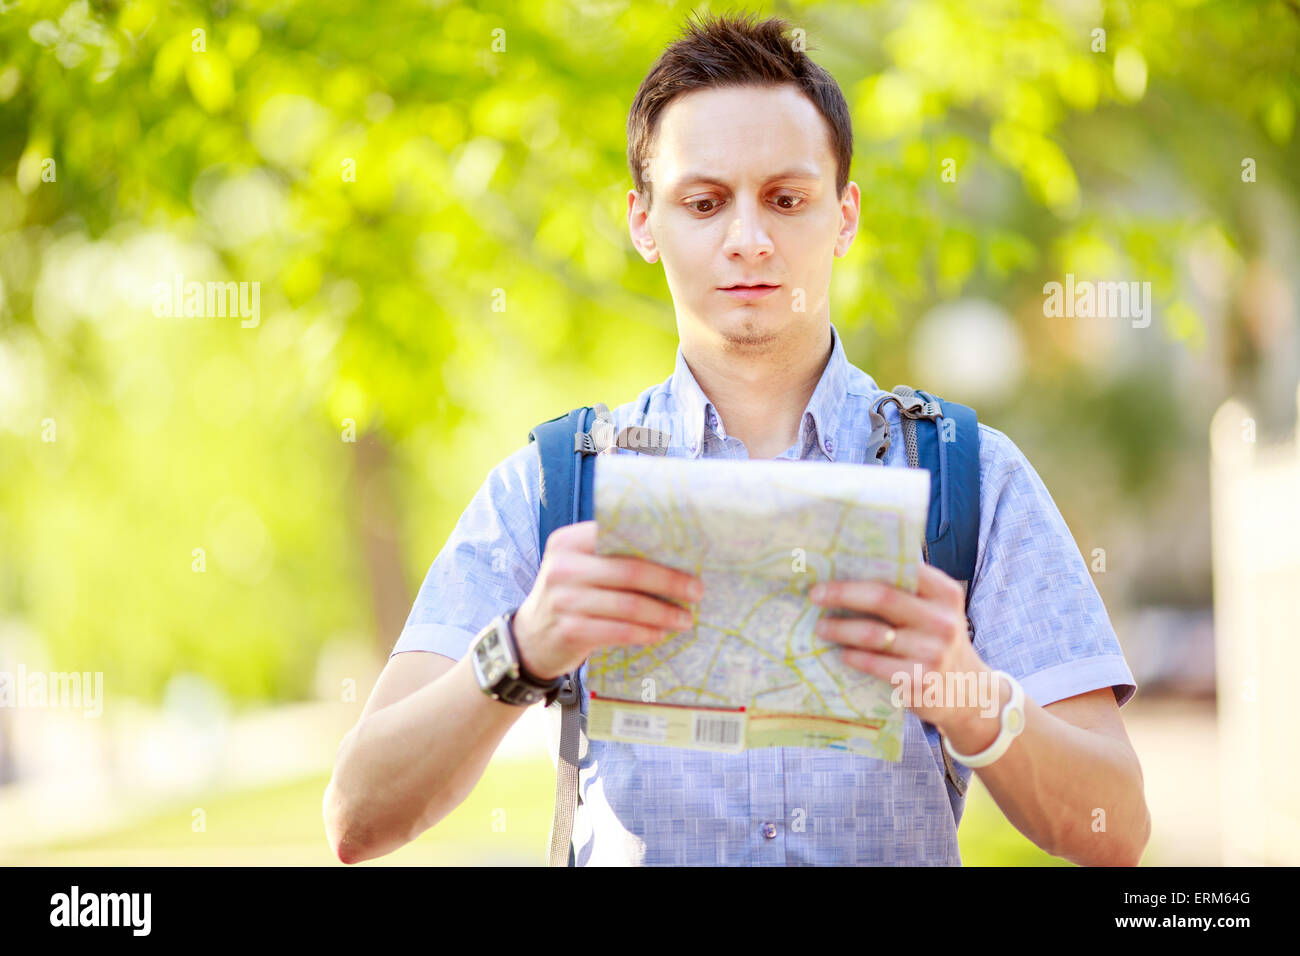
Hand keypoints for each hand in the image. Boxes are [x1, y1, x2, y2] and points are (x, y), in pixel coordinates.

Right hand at [512, 521, 704, 680]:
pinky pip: (618, 631)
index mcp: (568, 542)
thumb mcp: (578, 567)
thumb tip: (672, 556)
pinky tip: (659, 633)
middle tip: (696, 592)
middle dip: (669, 582)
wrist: (531, 638)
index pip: (618, 536)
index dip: (657, 546)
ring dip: (663, 613)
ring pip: (628, 605)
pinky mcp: (569, 631)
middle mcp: (563, 567)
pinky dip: (644, 632)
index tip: (688, 555)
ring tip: (685, 618)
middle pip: (629, 571)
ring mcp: (563, 600)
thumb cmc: (568, 597)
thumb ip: (609, 557)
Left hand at [809, 564, 995, 734]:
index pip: (902, 570)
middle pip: (882, 597)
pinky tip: (842, 653)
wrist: (968, 692)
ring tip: (821, 627)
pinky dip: (853, 656)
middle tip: (815, 595)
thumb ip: (907, 591)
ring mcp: (933, 652)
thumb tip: (850, 571)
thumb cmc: (938, 642)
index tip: (831, 567)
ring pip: (873, 633)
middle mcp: (943, 620)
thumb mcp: (935, 611)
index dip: (864, 568)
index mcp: (945, 593)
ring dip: (840, 629)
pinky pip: (875, 664)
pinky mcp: (921, 680)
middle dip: (842, 594)